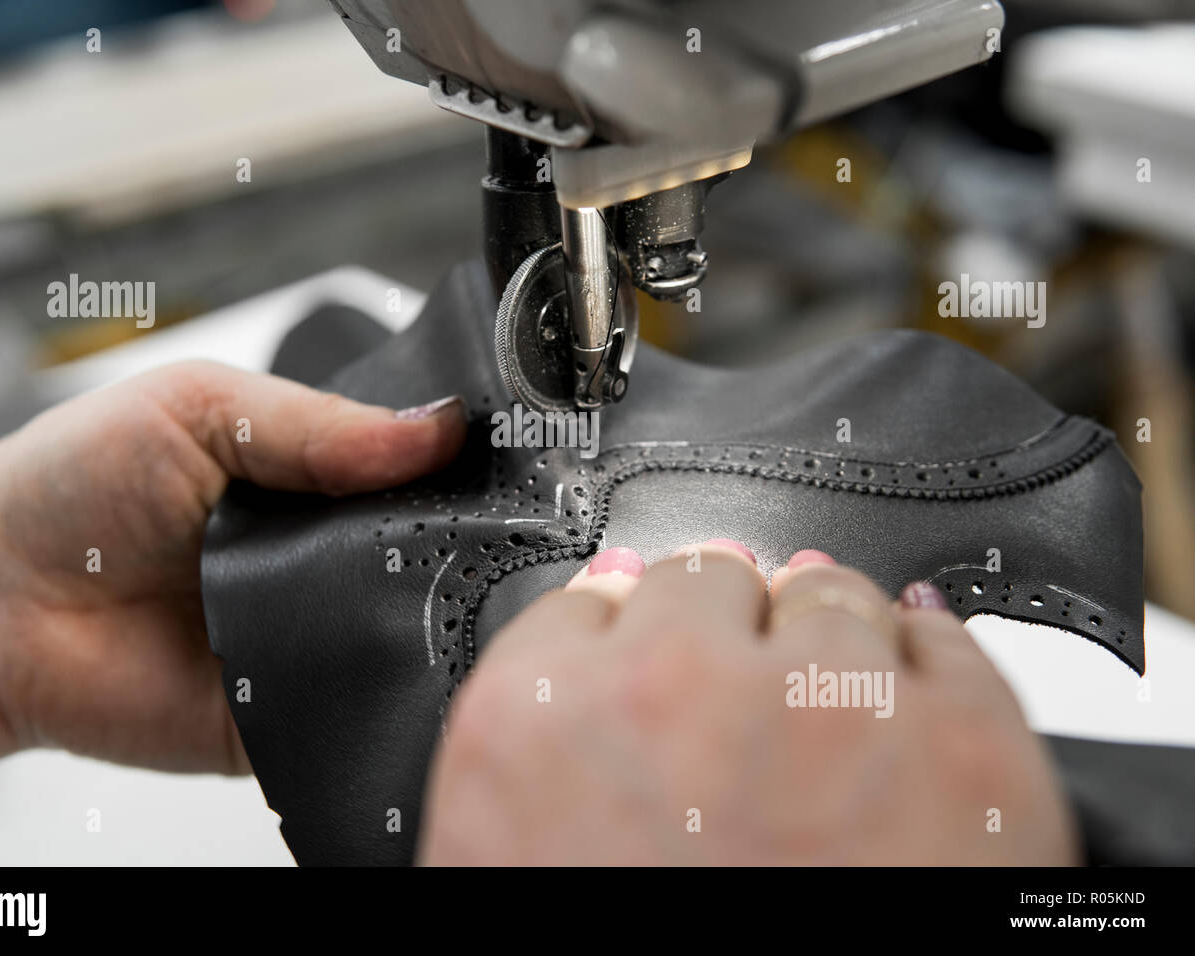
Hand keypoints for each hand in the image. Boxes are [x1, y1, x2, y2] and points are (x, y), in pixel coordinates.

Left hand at [0, 362, 464, 801]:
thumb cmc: (68, 488)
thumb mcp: (199, 408)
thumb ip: (318, 423)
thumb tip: (434, 430)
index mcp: (309, 481)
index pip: (412, 474)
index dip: (445, 463)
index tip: (472, 450)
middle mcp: (316, 559)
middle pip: (419, 552)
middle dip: (426, 535)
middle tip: (398, 516)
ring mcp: (306, 636)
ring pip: (398, 629)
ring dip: (391, 606)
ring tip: (345, 575)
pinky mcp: (285, 713)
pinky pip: (350, 703)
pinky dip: (357, 682)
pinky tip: (336, 643)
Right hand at [419, 543, 1079, 864]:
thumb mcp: (515, 866)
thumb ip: (537, 747)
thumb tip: (585, 645)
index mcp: (533, 723)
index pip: (589, 597)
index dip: (630, 625)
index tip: (654, 646)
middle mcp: (676, 687)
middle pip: (705, 579)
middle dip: (724, 628)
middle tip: (742, 707)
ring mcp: (827, 706)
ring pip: (828, 595)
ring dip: (825, 639)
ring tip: (827, 726)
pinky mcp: (966, 745)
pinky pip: (944, 643)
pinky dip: (929, 660)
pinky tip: (913, 704)